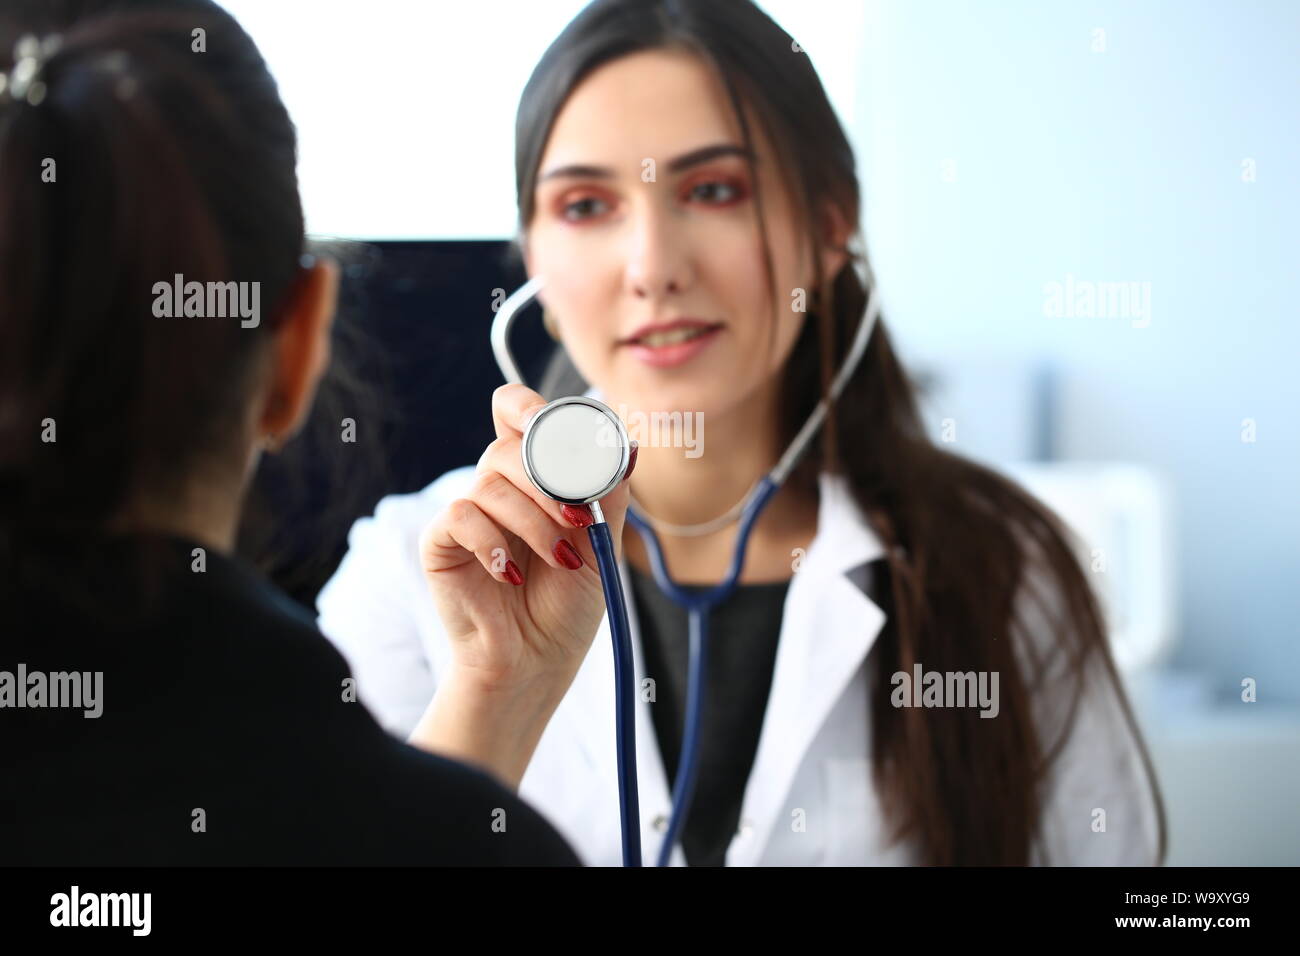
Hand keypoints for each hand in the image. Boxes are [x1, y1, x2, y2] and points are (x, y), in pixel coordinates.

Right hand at [412, 384, 636, 784]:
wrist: (536, 661)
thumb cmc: (567, 604)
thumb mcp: (602, 545)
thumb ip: (608, 494)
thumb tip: (629, 446)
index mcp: (534, 477)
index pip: (519, 414)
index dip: (533, 407)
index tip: (567, 431)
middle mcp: (497, 486)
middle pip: (510, 444)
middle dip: (552, 479)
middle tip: (580, 519)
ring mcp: (467, 511)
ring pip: (491, 481)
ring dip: (535, 521)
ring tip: (560, 560)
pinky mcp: (442, 542)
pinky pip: (462, 516)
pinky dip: (493, 543)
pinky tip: (512, 574)